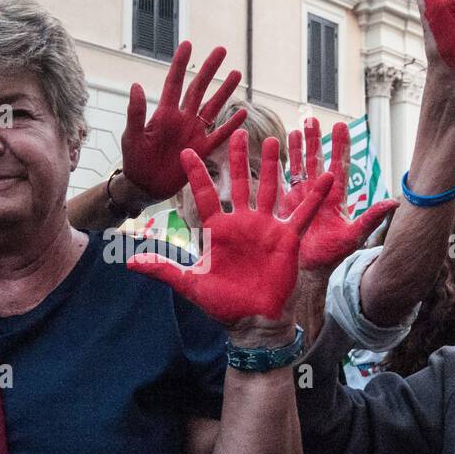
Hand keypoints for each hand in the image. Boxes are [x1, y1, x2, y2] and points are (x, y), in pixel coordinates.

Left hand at [121, 41, 246, 200]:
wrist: (144, 186)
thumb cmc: (134, 161)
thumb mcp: (132, 136)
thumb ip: (135, 112)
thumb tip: (136, 85)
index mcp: (164, 113)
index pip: (174, 82)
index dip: (181, 64)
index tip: (188, 44)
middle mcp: (182, 118)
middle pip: (198, 89)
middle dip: (209, 69)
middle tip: (221, 49)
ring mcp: (193, 133)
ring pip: (212, 107)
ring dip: (224, 91)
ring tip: (236, 73)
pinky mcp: (202, 150)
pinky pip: (220, 135)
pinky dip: (232, 125)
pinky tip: (244, 113)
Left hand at [127, 130, 333, 323]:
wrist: (252, 321)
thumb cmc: (222, 303)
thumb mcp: (190, 284)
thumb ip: (163, 269)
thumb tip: (129, 263)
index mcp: (217, 230)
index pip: (204, 195)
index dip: (196, 174)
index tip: (186, 151)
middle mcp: (241, 223)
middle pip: (238, 183)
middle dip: (237, 159)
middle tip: (236, 133)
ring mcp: (265, 227)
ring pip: (268, 189)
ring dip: (271, 166)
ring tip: (272, 141)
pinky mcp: (287, 237)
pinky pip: (302, 213)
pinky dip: (314, 196)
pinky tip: (325, 176)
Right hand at [279, 118, 397, 272]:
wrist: (308, 271)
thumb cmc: (332, 256)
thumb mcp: (354, 236)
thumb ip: (372, 217)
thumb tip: (396, 202)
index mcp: (335, 196)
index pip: (339, 165)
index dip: (340, 145)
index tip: (341, 124)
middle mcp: (317, 192)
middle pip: (316, 159)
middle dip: (315, 139)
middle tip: (313, 117)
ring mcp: (299, 197)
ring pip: (297, 166)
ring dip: (296, 148)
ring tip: (295, 128)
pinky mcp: (284, 205)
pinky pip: (280, 182)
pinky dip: (277, 166)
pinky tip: (274, 150)